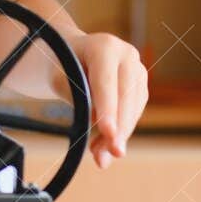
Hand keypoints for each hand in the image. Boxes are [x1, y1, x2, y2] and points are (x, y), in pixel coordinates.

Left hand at [70, 32, 147, 168]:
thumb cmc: (63, 65)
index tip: (108, 132)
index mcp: (104, 46)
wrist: (73, 53)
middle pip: (126, 96)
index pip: (106, 81)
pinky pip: (134, 114)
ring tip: (98, 155)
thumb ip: (79, 100)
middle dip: (119, 128)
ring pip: (133, 108)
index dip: (108, 108)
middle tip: (111, 153)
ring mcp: (137, 70)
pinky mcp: (141, 86)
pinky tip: (104, 148)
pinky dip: (120, 133)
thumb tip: (103, 132)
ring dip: (118, 135)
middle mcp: (127, 55)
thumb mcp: (59, 79)